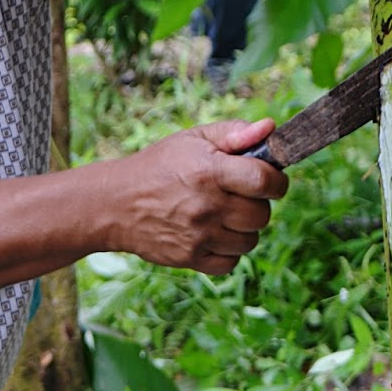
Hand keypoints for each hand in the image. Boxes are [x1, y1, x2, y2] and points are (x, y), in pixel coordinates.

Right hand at [111, 118, 287, 275]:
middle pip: (261, 215)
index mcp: (209, 171)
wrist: (115, 204)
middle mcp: (206, 205)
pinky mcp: (190, 258)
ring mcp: (198, 235)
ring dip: (244, 229)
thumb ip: (233, 133)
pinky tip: (215, 235)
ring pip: (250, 241)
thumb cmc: (159, 166)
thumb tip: (270, 127)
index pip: (264, 181)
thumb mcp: (192, 140)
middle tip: (240, 196)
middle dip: (258, 204)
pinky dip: (229, 251)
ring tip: (224, 215)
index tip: (270, 180)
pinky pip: (231, 262)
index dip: (276, 181)